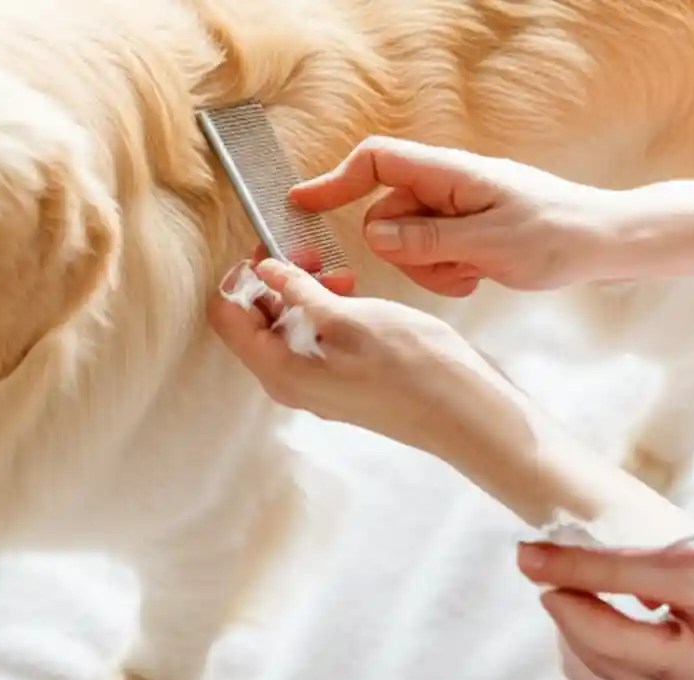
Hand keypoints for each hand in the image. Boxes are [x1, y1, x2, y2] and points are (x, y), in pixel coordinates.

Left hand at [207, 254, 525, 461]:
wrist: (467, 415)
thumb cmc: (413, 369)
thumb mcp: (350, 318)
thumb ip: (299, 292)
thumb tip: (263, 270)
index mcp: (280, 371)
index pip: (227, 317)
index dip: (240, 277)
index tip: (267, 250)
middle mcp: (290, 382)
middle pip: (253, 321)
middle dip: (272, 280)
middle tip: (308, 254)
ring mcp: (315, 384)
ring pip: (286, 327)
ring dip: (302, 293)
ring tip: (337, 273)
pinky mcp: (340, 380)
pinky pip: (313, 338)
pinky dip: (323, 310)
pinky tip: (351, 293)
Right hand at [290, 136, 629, 294]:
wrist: (608, 243)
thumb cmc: (560, 234)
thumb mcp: (490, 243)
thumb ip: (427, 239)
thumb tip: (373, 233)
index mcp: (450, 174)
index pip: (376, 163)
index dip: (335, 181)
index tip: (303, 205)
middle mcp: (448, 186)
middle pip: (387, 215)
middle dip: (405, 252)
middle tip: (451, 270)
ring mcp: (456, 210)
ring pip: (407, 242)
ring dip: (430, 268)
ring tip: (473, 276)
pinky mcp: (466, 232)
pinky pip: (431, 255)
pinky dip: (447, 273)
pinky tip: (480, 278)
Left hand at [518, 540, 693, 679]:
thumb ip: (624, 567)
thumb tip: (540, 560)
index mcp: (677, 665)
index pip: (588, 619)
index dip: (556, 575)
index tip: (524, 552)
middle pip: (593, 650)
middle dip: (567, 604)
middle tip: (546, 563)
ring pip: (615, 665)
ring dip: (589, 625)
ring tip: (581, 583)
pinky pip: (645, 669)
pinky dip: (621, 639)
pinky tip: (633, 609)